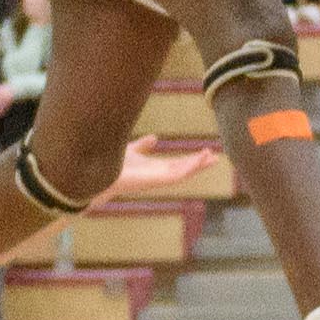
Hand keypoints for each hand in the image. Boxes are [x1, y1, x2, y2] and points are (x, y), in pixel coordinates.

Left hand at [106, 136, 220, 197]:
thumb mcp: (132, 149)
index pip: (179, 163)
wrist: (101, 174)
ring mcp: (159, 179)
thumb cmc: (113, 165)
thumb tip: (155, 138)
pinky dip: (190, 167)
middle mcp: (159, 175)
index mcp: (155, 168)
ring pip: (184, 173)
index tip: (206, 152)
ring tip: (213, 157)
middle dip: (200, 163)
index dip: (193, 159)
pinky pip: (178, 175)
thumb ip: (143, 145)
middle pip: (185, 169)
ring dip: (198, 165)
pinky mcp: (157, 181)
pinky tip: (199, 159)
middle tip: (217, 157)